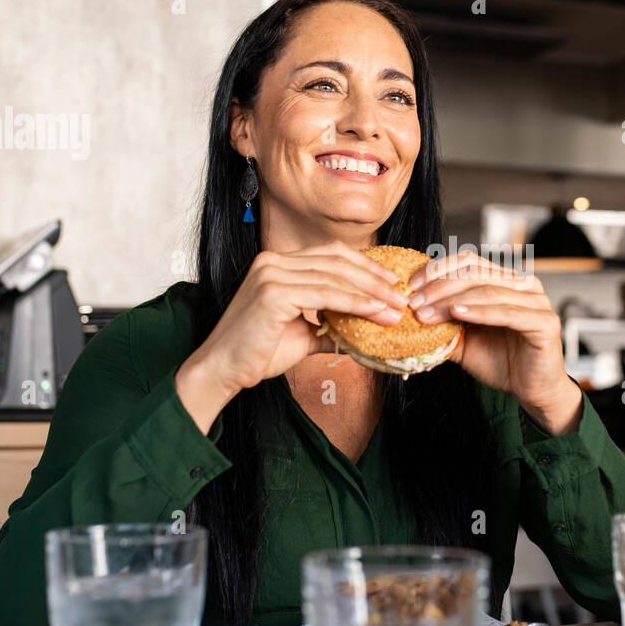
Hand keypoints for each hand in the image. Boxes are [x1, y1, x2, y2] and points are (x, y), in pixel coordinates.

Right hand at [175, 241, 408, 431]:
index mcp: (278, 263)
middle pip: (337, 261)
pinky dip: (355, 303)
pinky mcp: (272, 293)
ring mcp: (271, 274)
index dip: (365, 265)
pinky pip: (325, 295)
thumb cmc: (258, 353)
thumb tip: (363, 330)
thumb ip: (330, 325)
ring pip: (335, 277)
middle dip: (374, 279)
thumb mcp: (303, 333)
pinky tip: (374, 312)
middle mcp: (273, 261)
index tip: (391, 282)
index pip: (331, 255)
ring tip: (395, 309)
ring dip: (371, 294)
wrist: (223, 370)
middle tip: (401, 297)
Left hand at [407, 251, 580, 433]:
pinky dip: (480, 312)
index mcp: (507, 281)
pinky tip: (457, 313)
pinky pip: (508, 312)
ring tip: (427, 313)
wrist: (532, 391)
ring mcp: (537, 301)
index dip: (439, 268)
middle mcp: (524, 284)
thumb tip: (411, 313)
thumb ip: (445, 324)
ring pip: (488, 291)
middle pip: (475, 273)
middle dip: (439, 287)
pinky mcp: (545, 322)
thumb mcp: (464, 340)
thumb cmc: (503, 363)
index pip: (470, 261)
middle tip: (414, 303)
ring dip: (452, 300)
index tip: (411, 285)